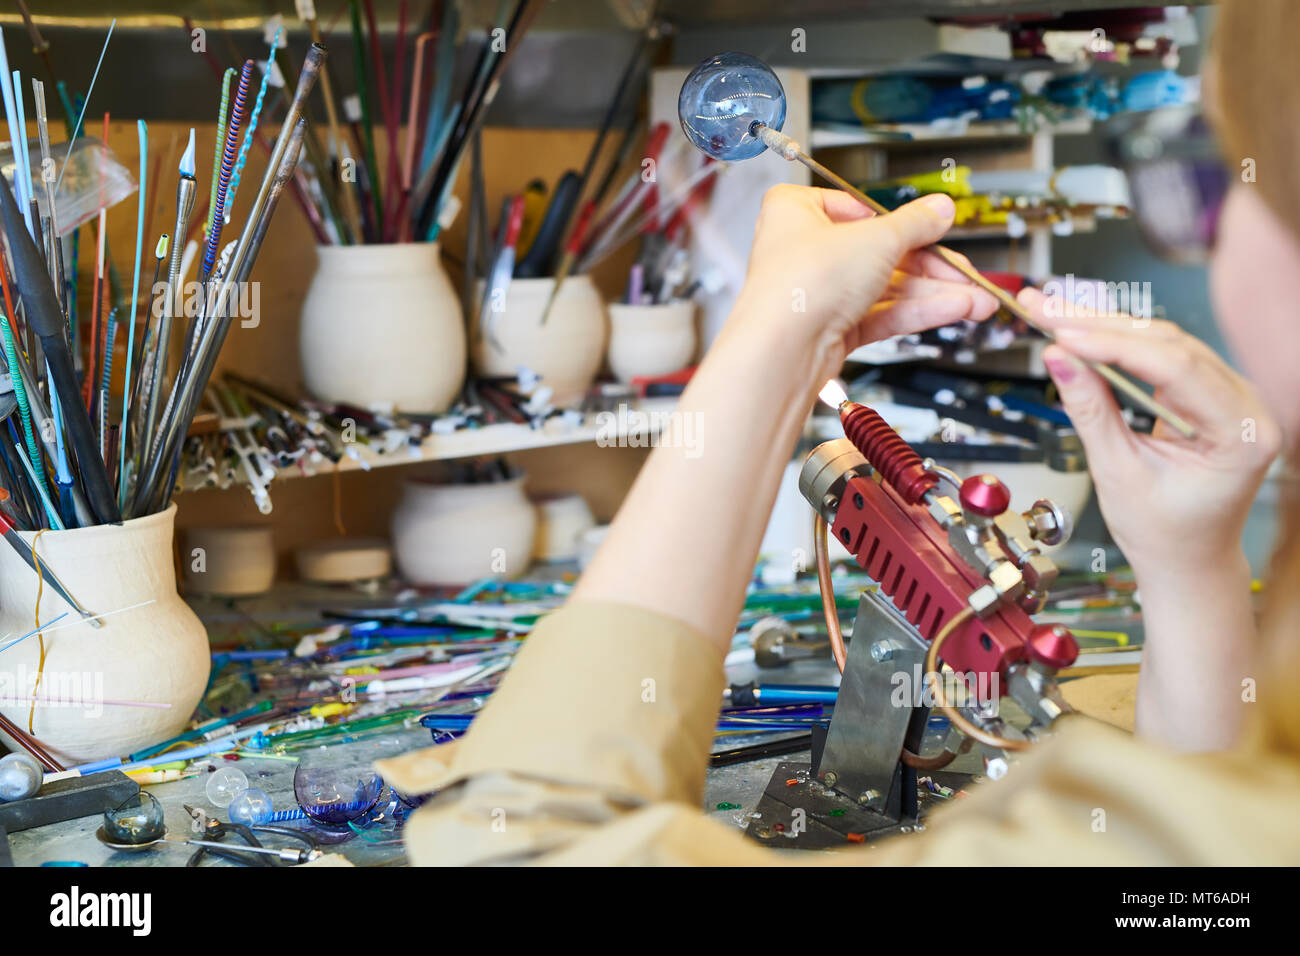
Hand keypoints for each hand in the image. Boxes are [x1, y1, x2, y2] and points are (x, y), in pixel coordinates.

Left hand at [724, 185, 998, 387]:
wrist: (783, 350)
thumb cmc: (802, 284)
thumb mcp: (876, 238)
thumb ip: (915, 224)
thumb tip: (939, 209)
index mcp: (797, 211)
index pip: (860, 209)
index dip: (901, 221)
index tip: (938, 227)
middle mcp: (804, 250)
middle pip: (881, 253)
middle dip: (933, 268)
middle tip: (968, 273)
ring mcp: (819, 293)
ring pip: (886, 288)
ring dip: (934, 294)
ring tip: (976, 300)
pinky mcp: (831, 328)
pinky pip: (880, 313)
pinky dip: (916, 311)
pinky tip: (954, 310)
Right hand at [1020, 286, 1280, 572]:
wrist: (1188, 561)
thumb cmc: (1162, 533)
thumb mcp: (1118, 474)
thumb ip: (1090, 411)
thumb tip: (1058, 356)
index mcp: (1242, 434)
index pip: (1174, 367)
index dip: (1112, 344)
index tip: (1060, 332)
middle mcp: (1248, 405)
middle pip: (1169, 344)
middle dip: (1100, 326)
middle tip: (1044, 309)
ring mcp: (1233, 395)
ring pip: (1164, 342)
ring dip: (1105, 327)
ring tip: (1052, 314)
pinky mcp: (1210, 392)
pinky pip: (1164, 355)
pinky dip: (1119, 343)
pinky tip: (1082, 330)